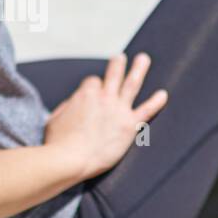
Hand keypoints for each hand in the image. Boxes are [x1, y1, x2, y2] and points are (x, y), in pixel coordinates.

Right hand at [43, 52, 168, 180]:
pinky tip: (163, 95)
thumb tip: (74, 103)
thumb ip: (66, 107)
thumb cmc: (58, 143)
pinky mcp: (129, 126)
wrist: (70, 159)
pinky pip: (146, 111)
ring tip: (143, 59)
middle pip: (113, 74)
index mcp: (85, 94)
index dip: (92, 88)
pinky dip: (156, 102)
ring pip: (132, 84)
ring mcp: (118, 110)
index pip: (92, 82)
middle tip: (120, 58)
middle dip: (117, 64)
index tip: (91, 96)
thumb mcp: (54, 119)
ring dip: (138, 70)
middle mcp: (104, 97)